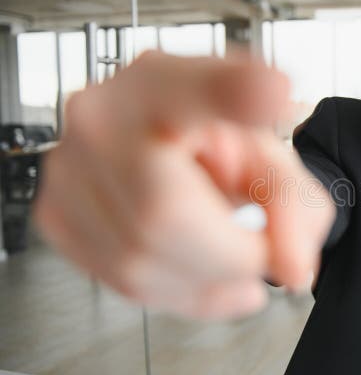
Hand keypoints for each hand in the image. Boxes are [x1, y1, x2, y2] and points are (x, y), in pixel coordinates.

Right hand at [34, 51, 334, 318]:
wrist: (163, 149)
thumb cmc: (215, 145)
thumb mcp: (269, 158)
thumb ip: (293, 206)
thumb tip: (292, 269)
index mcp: (170, 83)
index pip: (203, 85)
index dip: (237, 92)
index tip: (275, 89)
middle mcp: (105, 115)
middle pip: (164, 212)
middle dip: (231, 255)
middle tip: (262, 252)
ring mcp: (68, 164)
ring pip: (138, 262)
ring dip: (207, 280)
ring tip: (234, 257)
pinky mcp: (54, 213)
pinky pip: (123, 282)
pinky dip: (180, 291)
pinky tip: (204, 273)